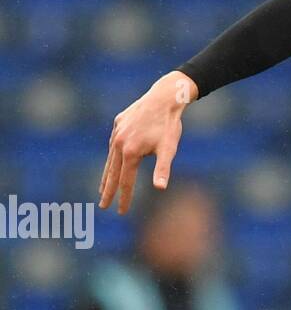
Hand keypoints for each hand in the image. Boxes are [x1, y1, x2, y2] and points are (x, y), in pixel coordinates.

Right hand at [98, 70, 197, 213]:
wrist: (164, 98)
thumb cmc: (168, 125)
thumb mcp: (168, 149)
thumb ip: (162, 169)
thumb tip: (160, 188)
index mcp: (130, 152)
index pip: (126, 181)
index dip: (124, 198)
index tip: (121, 212)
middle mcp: (118, 143)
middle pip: (112, 173)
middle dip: (108, 191)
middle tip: (103, 206)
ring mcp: (116, 133)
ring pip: (110, 159)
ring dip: (106, 175)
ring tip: (102, 189)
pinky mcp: (118, 123)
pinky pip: (113, 145)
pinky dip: (111, 157)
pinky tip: (112, 163)